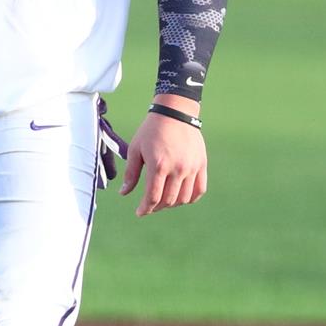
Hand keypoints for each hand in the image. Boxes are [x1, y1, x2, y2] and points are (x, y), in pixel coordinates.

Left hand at [118, 98, 206, 216]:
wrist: (175, 112)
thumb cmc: (151, 130)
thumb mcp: (135, 150)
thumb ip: (131, 173)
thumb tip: (124, 193)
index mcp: (158, 165)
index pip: (153, 197)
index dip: (145, 209)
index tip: (140, 213)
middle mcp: (177, 169)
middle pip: (168, 200)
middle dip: (157, 207)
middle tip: (150, 206)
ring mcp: (192, 167)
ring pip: (184, 198)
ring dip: (172, 204)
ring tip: (164, 201)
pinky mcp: (201, 164)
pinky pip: (199, 190)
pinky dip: (190, 198)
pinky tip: (181, 197)